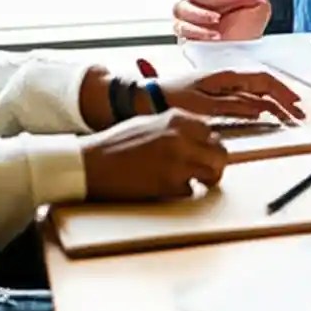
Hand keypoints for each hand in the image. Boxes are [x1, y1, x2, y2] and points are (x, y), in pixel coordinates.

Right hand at [80, 109, 227, 200]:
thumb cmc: (115, 144)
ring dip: (206, 179)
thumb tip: (196, 139)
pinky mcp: (170, 183)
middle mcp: (181, 136)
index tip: (204, 154)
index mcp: (176, 118)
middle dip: (215, 164)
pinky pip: (191, 190)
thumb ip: (175, 128)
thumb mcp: (149, 123)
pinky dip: (183, 191)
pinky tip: (168, 188)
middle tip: (206, 173)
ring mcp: (178, 160)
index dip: (209, 145)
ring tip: (194, 182)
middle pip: (220, 152)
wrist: (90, 163)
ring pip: (214, 172)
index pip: (212, 131)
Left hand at [157, 69, 305, 122]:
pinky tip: (265, 114)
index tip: (296, 105)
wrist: (148, 97)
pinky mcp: (217, 94)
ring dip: (274, 103)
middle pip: (265, 85)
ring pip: (257, 91)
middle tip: (298, 115)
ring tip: (288, 116)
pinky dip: (261, 105)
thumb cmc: (173, 99)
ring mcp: (224, 85)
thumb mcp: (205, 106)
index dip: (283, 92)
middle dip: (284, 99)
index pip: (265, 80)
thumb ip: (235, 106)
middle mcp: (228, 78)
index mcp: (228, 76)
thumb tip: (261, 109)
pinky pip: (246, 97)